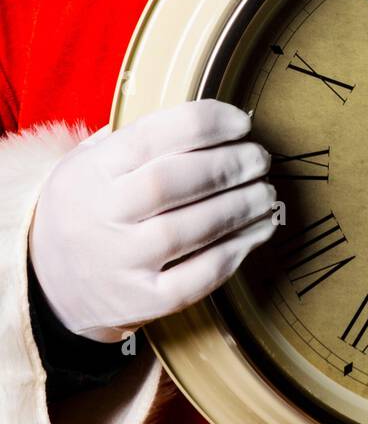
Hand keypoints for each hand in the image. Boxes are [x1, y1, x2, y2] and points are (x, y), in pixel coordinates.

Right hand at [29, 99, 276, 342]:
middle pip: (175, 182)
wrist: (46, 282)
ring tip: (265, 192)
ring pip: (191, 230)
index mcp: (94, 171)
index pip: (155, 135)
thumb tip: (213, 120)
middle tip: (260, 158)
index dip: (207, 123)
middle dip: (229, 165)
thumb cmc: (86, 207)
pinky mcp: (141, 302)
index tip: (241, 123)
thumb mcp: (87, 162)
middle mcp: (104, 215)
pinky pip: (197, 278)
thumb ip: (136, 138)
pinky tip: (257, 231)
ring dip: (241, 206)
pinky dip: (235, 252)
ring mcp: (122, 263)